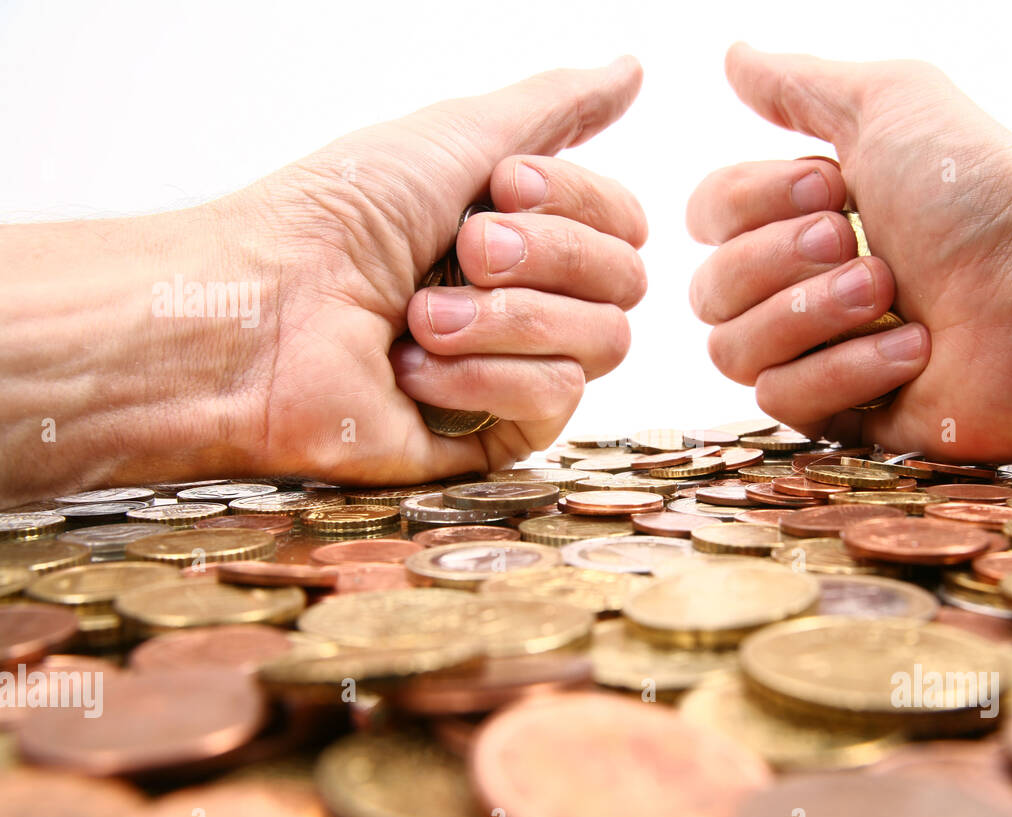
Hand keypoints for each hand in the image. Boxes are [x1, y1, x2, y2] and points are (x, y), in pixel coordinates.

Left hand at [0, 58, 645, 504]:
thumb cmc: (337, 216)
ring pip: (602, 343)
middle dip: (544, 257)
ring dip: (508, 319)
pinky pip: (555, 402)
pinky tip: (414, 371)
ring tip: (422, 316)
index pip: (624, 223)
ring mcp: (516, 369)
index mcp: (524, 230)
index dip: (577, 201)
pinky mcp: (497, 436)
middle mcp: (529, 299)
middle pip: (624, 282)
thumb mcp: (456, 134)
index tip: (500, 188)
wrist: (264, 308)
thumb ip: (556, 105)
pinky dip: (482, 377)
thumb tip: (630, 68)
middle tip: (463, 250)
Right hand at [687, 44, 1011, 460]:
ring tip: (889, 294)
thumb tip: (733, 56)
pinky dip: (845, 371)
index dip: (753, 202)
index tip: (834, 186)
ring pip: (732, 352)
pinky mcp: (845, 418)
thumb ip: (800, 84)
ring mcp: (820, 356)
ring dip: (811, 315)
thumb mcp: (892, 105)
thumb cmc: (983, 196)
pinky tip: (912, 353)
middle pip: (708, 289)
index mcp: (804, 215)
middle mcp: (802, 287)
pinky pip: (781, 401)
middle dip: (782, 262)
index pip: (708, 215)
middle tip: (863, 246)